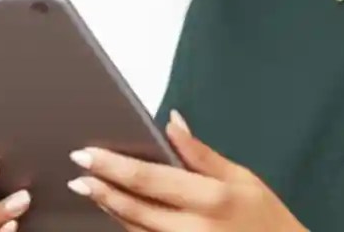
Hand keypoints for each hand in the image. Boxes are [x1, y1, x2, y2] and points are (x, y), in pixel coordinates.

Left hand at [67, 110, 308, 231]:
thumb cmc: (267, 219)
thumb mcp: (242, 179)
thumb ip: (201, 154)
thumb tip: (171, 123)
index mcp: (211, 198)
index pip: (149, 179)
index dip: (112, 166)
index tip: (86, 154)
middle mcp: (193, 229)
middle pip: (133, 207)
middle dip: (101, 189)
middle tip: (76, 174)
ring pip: (134, 229)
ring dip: (110, 208)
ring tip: (90, 190)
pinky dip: (128, 227)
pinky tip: (117, 212)